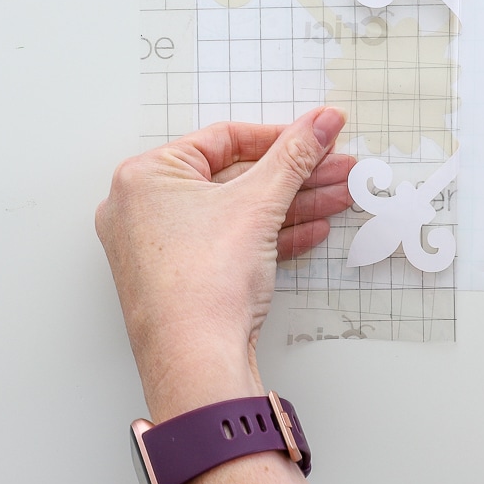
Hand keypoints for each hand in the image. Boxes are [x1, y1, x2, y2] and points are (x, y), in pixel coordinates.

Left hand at [96, 107, 353, 418]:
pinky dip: (271, 234)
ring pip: (239, 212)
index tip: (317, 136)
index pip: (224, 139)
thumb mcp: (259, 204)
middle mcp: (146, 208)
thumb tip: (322, 121)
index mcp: (147, 176)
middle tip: (336, 167)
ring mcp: (163, 245)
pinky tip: (312, 230)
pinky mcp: (184, 275)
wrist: (196, 362)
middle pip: (236, 177)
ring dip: (292, 204)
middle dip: (296, 175)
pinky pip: (232, 241)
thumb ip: (296, 155)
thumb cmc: (203, 284)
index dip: (280, 136)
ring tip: (337, 197)